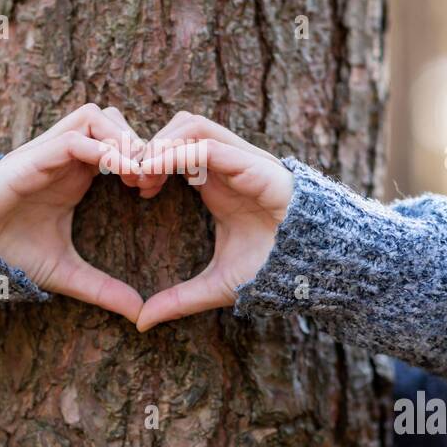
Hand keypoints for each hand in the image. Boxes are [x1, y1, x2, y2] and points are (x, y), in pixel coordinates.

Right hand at [0, 104, 146, 322]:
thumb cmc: (11, 252)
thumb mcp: (66, 272)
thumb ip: (103, 288)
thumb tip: (139, 313)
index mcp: (77, 173)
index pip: (118, 140)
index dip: (142, 157)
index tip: (153, 190)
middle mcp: (65, 156)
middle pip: (112, 117)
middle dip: (137, 142)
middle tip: (149, 180)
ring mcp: (49, 153)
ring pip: (95, 116)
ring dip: (121, 139)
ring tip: (135, 174)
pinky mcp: (33, 158)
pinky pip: (73, 138)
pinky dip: (101, 149)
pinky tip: (119, 174)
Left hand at [134, 113, 294, 331]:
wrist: (317, 269)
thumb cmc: (274, 269)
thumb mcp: (217, 285)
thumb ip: (179, 299)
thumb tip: (142, 322)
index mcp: (218, 181)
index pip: (177, 146)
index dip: (150, 159)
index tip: (132, 186)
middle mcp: (229, 165)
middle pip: (180, 126)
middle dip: (150, 144)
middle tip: (129, 175)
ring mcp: (243, 162)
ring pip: (192, 125)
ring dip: (161, 143)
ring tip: (142, 172)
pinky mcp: (256, 167)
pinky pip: (210, 146)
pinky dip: (178, 152)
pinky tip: (157, 172)